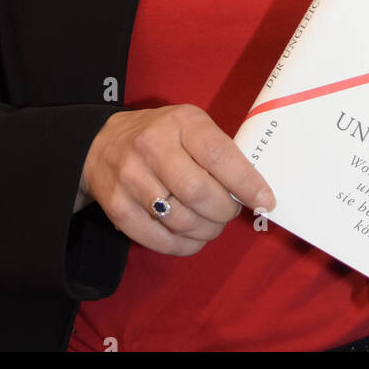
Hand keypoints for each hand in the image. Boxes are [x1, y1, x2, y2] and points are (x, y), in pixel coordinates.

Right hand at [78, 104, 275, 256]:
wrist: (103, 143)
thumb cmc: (163, 135)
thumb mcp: (191, 126)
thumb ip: (219, 152)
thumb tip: (253, 191)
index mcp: (181, 122)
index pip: (218, 154)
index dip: (245, 182)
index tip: (265, 200)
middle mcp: (152, 146)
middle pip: (198, 193)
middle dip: (224, 211)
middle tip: (230, 211)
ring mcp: (131, 178)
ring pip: (181, 220)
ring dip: (206, 230)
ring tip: (211, 224)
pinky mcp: (117, 208)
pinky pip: (159, 240)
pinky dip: (184, 246)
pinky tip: (192, 237)